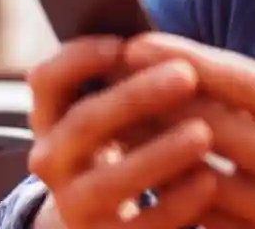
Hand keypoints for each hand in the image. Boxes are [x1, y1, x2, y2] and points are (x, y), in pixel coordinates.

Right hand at [25, 36, 221, 228]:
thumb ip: (128, 80)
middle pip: (84, 124)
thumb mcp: (113, 112)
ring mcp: (74, 206)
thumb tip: (168, 48)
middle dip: (135, 96)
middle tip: (186, 75)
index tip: (123, 44)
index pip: (46, 79)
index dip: (80, 59)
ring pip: (107, 182)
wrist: (104, 216)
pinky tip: (208, 180)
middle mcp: (52, 161)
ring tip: (203, 133)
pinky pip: (139, 228)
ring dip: (157, 155)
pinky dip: (175, 203)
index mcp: (51, 117)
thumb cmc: (123, 141)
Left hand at [125, 33, 254, 228]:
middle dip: (155, 104)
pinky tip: (141, 182)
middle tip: (108, 83)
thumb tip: (182, 66)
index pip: (242, 79)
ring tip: (111, 130)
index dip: (183, 58)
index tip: (136, 44)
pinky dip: (170, 201)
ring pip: (200, 182)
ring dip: (152, 155)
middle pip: (214, 128)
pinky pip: (207, 225)